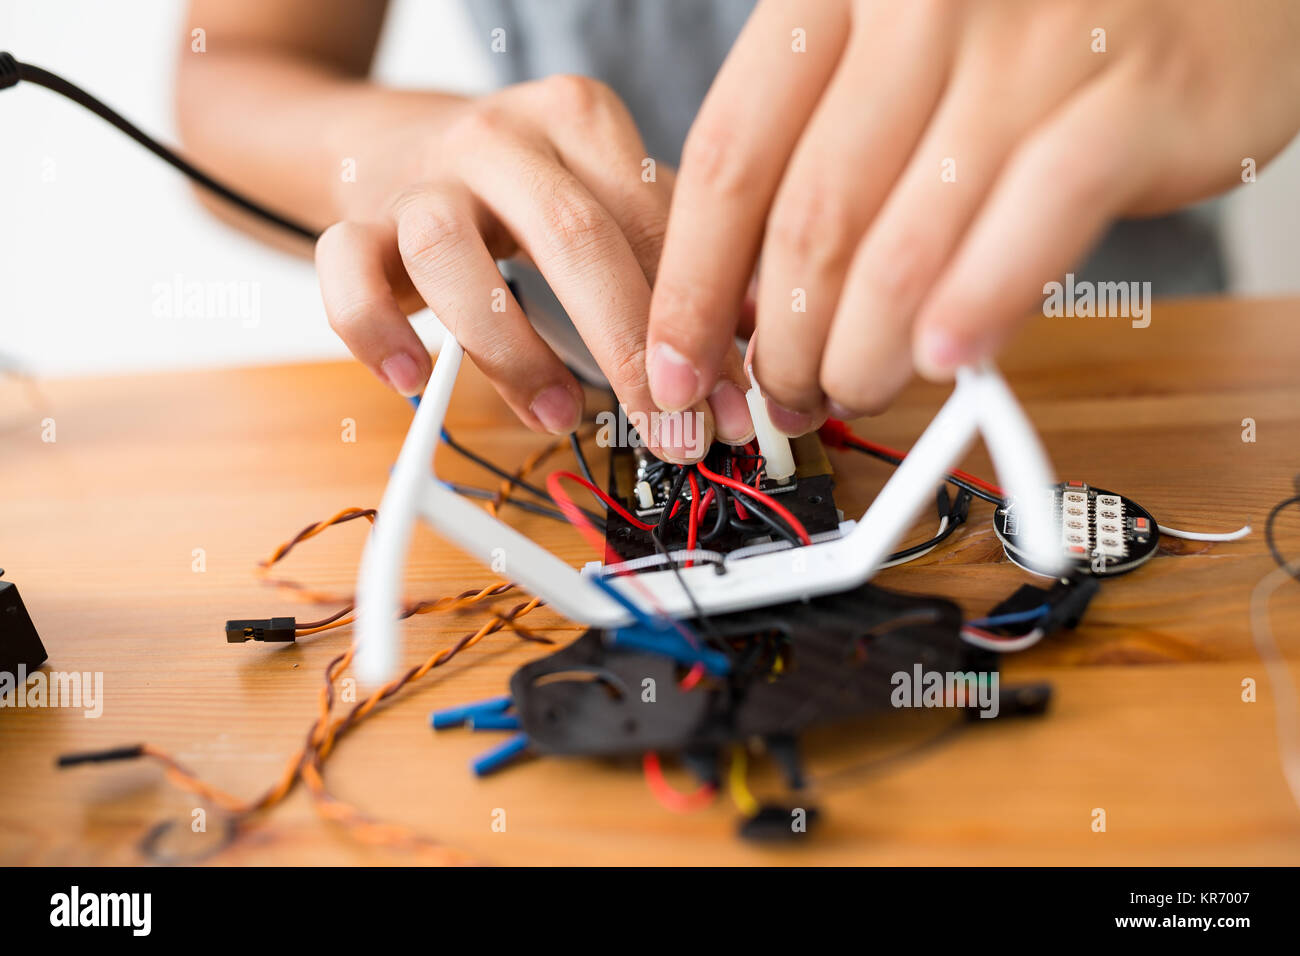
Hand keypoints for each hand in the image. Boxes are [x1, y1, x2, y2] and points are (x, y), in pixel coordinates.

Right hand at [315, 75, 753, 459]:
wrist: (392, 141)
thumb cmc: (521, 192)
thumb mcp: (603, 203)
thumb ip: (669, 263)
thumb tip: (754, 341)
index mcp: (579, 121)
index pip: (654, 222)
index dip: (696, 323)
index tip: (726, 404)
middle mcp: (500, 137)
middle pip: (571, 236)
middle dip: (629, 349)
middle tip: (668, 431)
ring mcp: (422, 178)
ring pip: (451, 251)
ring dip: (513, 350)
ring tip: (556, 414)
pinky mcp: (355, 219)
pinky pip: (344, 270)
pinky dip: (376, 331)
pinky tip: (416, 381)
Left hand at [646, 0, 1299, 433]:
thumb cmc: (1037, 23)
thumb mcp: (903, 53)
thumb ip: (828, 153)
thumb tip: (746, 297)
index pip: (730, 158)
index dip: (690, 284)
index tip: (670, 368)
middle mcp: (923, 3)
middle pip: (810, 221)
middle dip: (779, 342)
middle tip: (779, 395)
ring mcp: (1032, 44)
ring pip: (904, 248)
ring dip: (863, 353)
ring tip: (853, 389)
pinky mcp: (1133, 96)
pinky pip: (1029, 228)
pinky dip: (976, 308)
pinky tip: (946, 359)